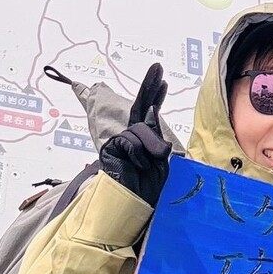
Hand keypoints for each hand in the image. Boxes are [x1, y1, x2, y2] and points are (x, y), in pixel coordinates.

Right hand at [99, 63, 170, 207]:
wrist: (134, 206)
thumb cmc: (149, 187)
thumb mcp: (161, 160)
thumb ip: (156, 136)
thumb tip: (152, 111)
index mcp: (145, 139)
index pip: (149, 112)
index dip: (155, 95)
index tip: (163, 79)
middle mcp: (131, 137)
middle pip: (140, 107)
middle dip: (149, 86)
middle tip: (158, 67)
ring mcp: (120, 142)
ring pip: (140, 129)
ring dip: (149, 145)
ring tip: (150, 165)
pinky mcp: (110, 149)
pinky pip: (130, 142)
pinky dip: (138, 154)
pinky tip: (138, 167)